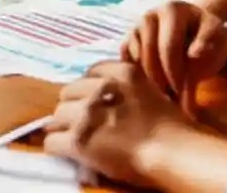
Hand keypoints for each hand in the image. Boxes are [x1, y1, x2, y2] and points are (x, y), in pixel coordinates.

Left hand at [43, 61, 195, 188]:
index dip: (90, 88)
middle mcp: (99, 89)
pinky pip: (52, 141)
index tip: (95, 101)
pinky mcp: (78, 140)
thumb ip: (126, 85)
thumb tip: (106, 87)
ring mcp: (86, 114)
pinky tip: (66, 152)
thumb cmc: (172, 127)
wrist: (175, 153)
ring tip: (76, 138)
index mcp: (119, 73)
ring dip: (64, 126)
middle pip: (68, 93)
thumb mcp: (150, 90)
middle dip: (74, 106)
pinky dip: (57, 147)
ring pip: (57, 115)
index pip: (89, 72)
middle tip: (84, 121)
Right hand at [120, 1, 226, 117]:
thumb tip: (193, 54)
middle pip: (150, 53)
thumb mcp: (221, 40)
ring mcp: (136, 27)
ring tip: (168, 92)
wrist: (194, 32)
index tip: (187, 90)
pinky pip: (126, 60)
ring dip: (151, 79)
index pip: (169, 46)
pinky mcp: (128, 40)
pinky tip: (154, 84)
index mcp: (174, 10)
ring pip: (137, 58)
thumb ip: (211, 45)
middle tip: (175, 97)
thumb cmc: (210, 39)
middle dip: (163, 79)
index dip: (177, 73)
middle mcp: (151, 15)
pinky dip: (137, 75)